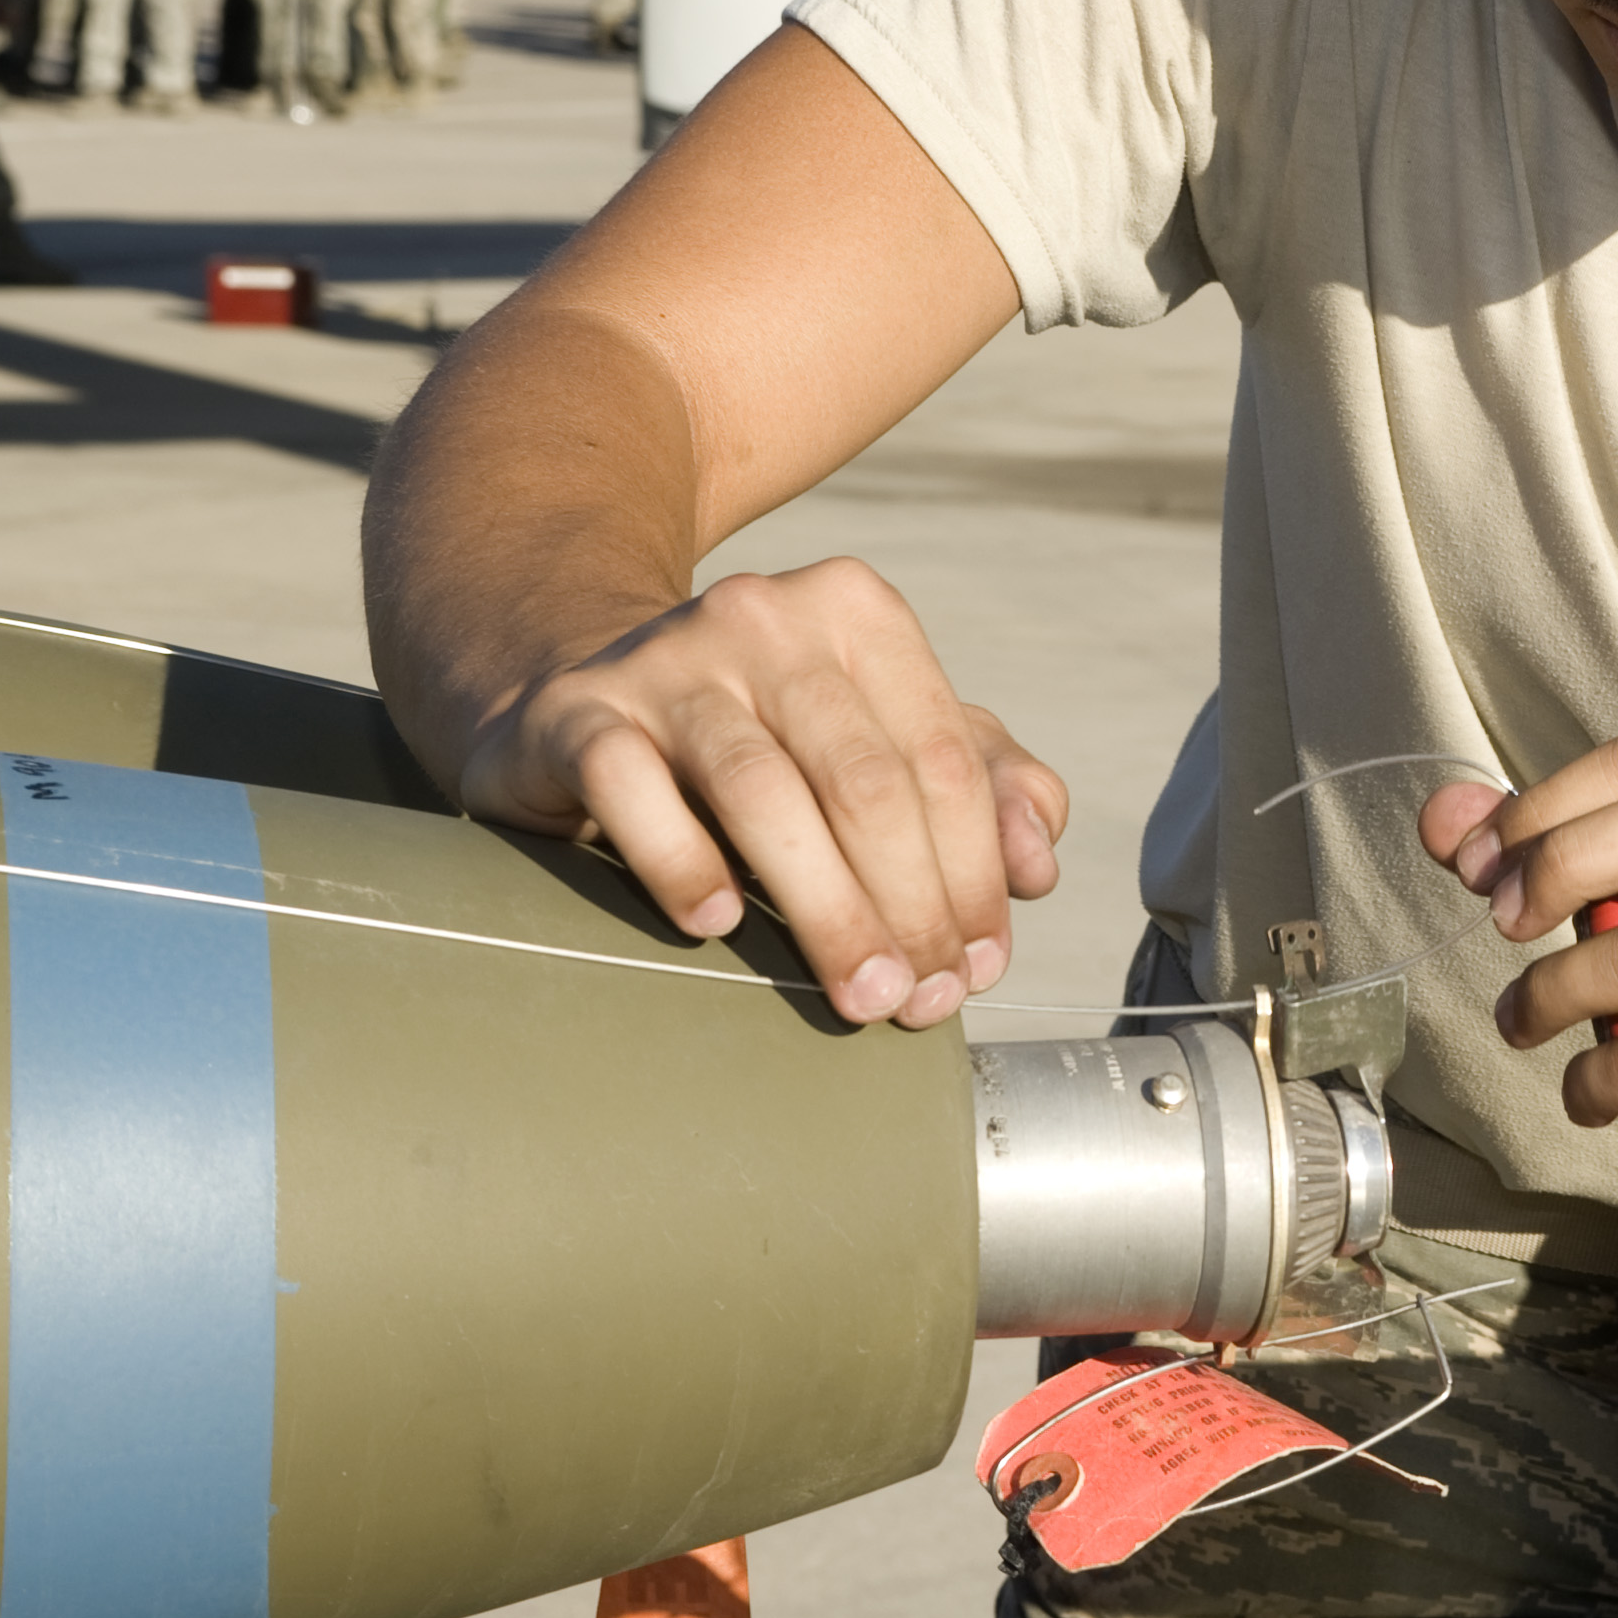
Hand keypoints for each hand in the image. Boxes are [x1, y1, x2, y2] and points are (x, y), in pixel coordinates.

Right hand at [457, 558, 1067, 1029]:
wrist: (579, 695)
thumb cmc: (760, 734)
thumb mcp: (877, 738)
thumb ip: (976, 786)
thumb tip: (1038, 864)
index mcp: (857, 614)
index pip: (943, 760)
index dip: (973, 876)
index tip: (977, 969)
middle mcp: (767, 618)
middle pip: (866, 780)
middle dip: (909, 907)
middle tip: (917, 1003)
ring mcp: (667, 658)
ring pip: (763, 791)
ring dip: (824, 910)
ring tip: (857, 995)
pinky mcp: (579, 711)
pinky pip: (633, 787)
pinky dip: (680, 861)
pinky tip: (714, 925)